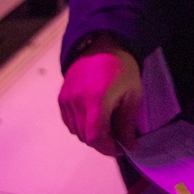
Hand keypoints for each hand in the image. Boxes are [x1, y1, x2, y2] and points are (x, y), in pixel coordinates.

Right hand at [58, 39, 141, 156]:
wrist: (102, 44)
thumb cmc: (122, 68)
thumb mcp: (133, 94)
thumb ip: (127, 123)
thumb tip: (129, 145)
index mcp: (96, 99)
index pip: (95, 137)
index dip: (107, 148)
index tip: (121, 148)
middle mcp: (77, 101)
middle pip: (85, 137)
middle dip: (102, 143)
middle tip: (117, 138)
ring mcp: (66, 99)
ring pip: (76, 131)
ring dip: (91, 136)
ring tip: (107, 127)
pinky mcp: (61, 97)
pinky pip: (69, 122)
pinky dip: (80, 127)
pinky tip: (93, 119)